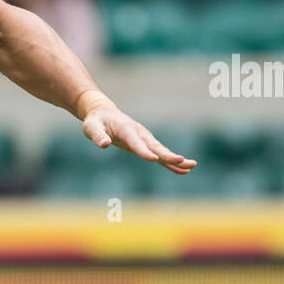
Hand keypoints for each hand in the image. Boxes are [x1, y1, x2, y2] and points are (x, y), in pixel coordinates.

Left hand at [80, 98, 196, 174]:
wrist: (103, 114)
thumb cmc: (96, 122)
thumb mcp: (91, 128)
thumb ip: (97, 136)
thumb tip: (103, 144)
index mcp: (127, 130)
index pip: (137, 143)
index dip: (144, 151)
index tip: (154, 159)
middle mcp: (139, 134)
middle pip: (155, 146)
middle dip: (168, 155)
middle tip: (182, 161)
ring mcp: (144, 139)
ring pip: (161, 151)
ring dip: (175, 159)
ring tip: (192, 166)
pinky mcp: (145, 144)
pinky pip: (159, 154)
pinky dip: (170, 162)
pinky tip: (183, 170)